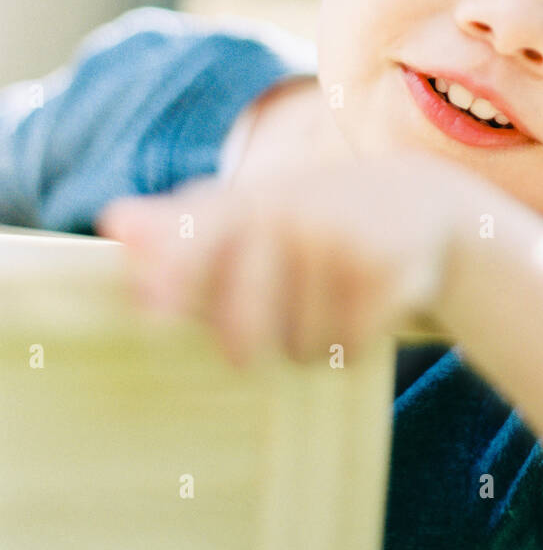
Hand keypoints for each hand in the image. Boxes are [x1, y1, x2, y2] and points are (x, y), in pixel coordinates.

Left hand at [94, 151, 483, 367]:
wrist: (420, 202)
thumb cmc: (313, 220)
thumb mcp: (254, 211)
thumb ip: (182, 224)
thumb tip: (114, 222)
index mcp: (250, 202)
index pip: (203, 237)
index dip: (174, 271)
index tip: (147, 302)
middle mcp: (293, 215)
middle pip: (241, 331)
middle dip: (247, 344)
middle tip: (261, 328)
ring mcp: (343, 242)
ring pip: (298, 347)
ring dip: (309, 340)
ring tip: (329, 295)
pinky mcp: (389, 272)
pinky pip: (348, 348)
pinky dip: (353, 343)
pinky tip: (366, 304)